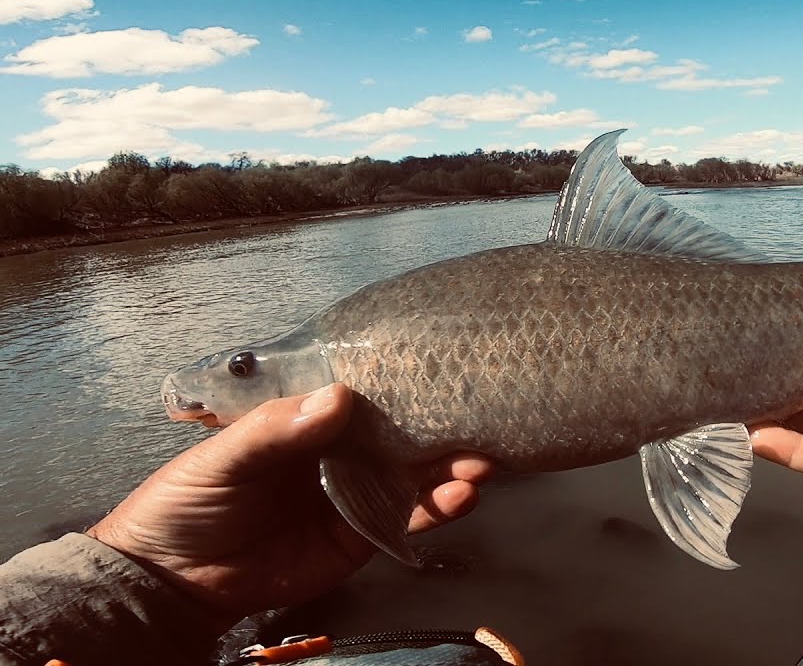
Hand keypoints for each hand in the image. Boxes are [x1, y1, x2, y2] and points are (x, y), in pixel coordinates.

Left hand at [88, 383, 489, 632]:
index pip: (359, 393)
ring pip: (413, 474)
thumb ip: (277, 429)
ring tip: (480, 462)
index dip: (398, 381)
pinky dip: (438, 508)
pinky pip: (407, 519)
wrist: (173, 582)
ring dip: (450, 466)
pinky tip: (462, 496)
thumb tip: (339, 397)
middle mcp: (338, 451)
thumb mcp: (223, 457)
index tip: (440, 368)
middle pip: (398, 432)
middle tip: (477, 415)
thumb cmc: (187, 501)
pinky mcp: (362, 536)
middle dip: (439, 424)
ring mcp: (354, 493)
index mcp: (304, 421)